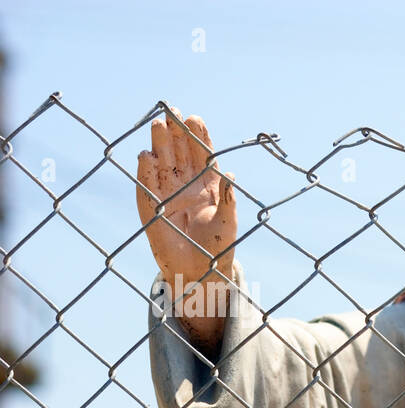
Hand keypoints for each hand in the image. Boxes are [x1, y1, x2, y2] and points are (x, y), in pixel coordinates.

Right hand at [136, 110, 236, 335]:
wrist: (200, 270)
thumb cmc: (218, 245)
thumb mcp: (228, 220)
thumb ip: (228, 199)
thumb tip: (230, 175)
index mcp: (207, 183)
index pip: (202, 153)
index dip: (198, 136)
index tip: (195, 118)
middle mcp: (186, 183)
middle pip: (179, 151)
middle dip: (176, 131)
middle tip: (172, 111)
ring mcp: (167, 192)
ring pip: (162, 161)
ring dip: (159, 143)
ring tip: (159, 124)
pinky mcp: (151, 205)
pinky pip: (146, 184)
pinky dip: (145, 170)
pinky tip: (147, 155)